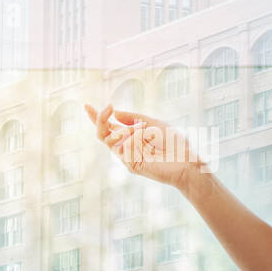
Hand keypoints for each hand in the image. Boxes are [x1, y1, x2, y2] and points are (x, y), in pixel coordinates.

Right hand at [84, 102, 198, 190]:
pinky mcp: (132, 165)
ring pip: (110, 140)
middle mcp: (125, 147)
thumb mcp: (152, 123)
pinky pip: (125, 147)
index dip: (96, 116)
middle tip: (107, 107)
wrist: (186, 161)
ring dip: (125, 130)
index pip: (108, 126)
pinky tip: (148, 138)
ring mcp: (127, 157)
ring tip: (144, 130)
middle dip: (100, 119)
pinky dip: (136, 137)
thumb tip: (115, 113)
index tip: (86, 105)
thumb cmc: (173, 143)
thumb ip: (133, 118)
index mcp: (129, 136)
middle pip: (102, 134)